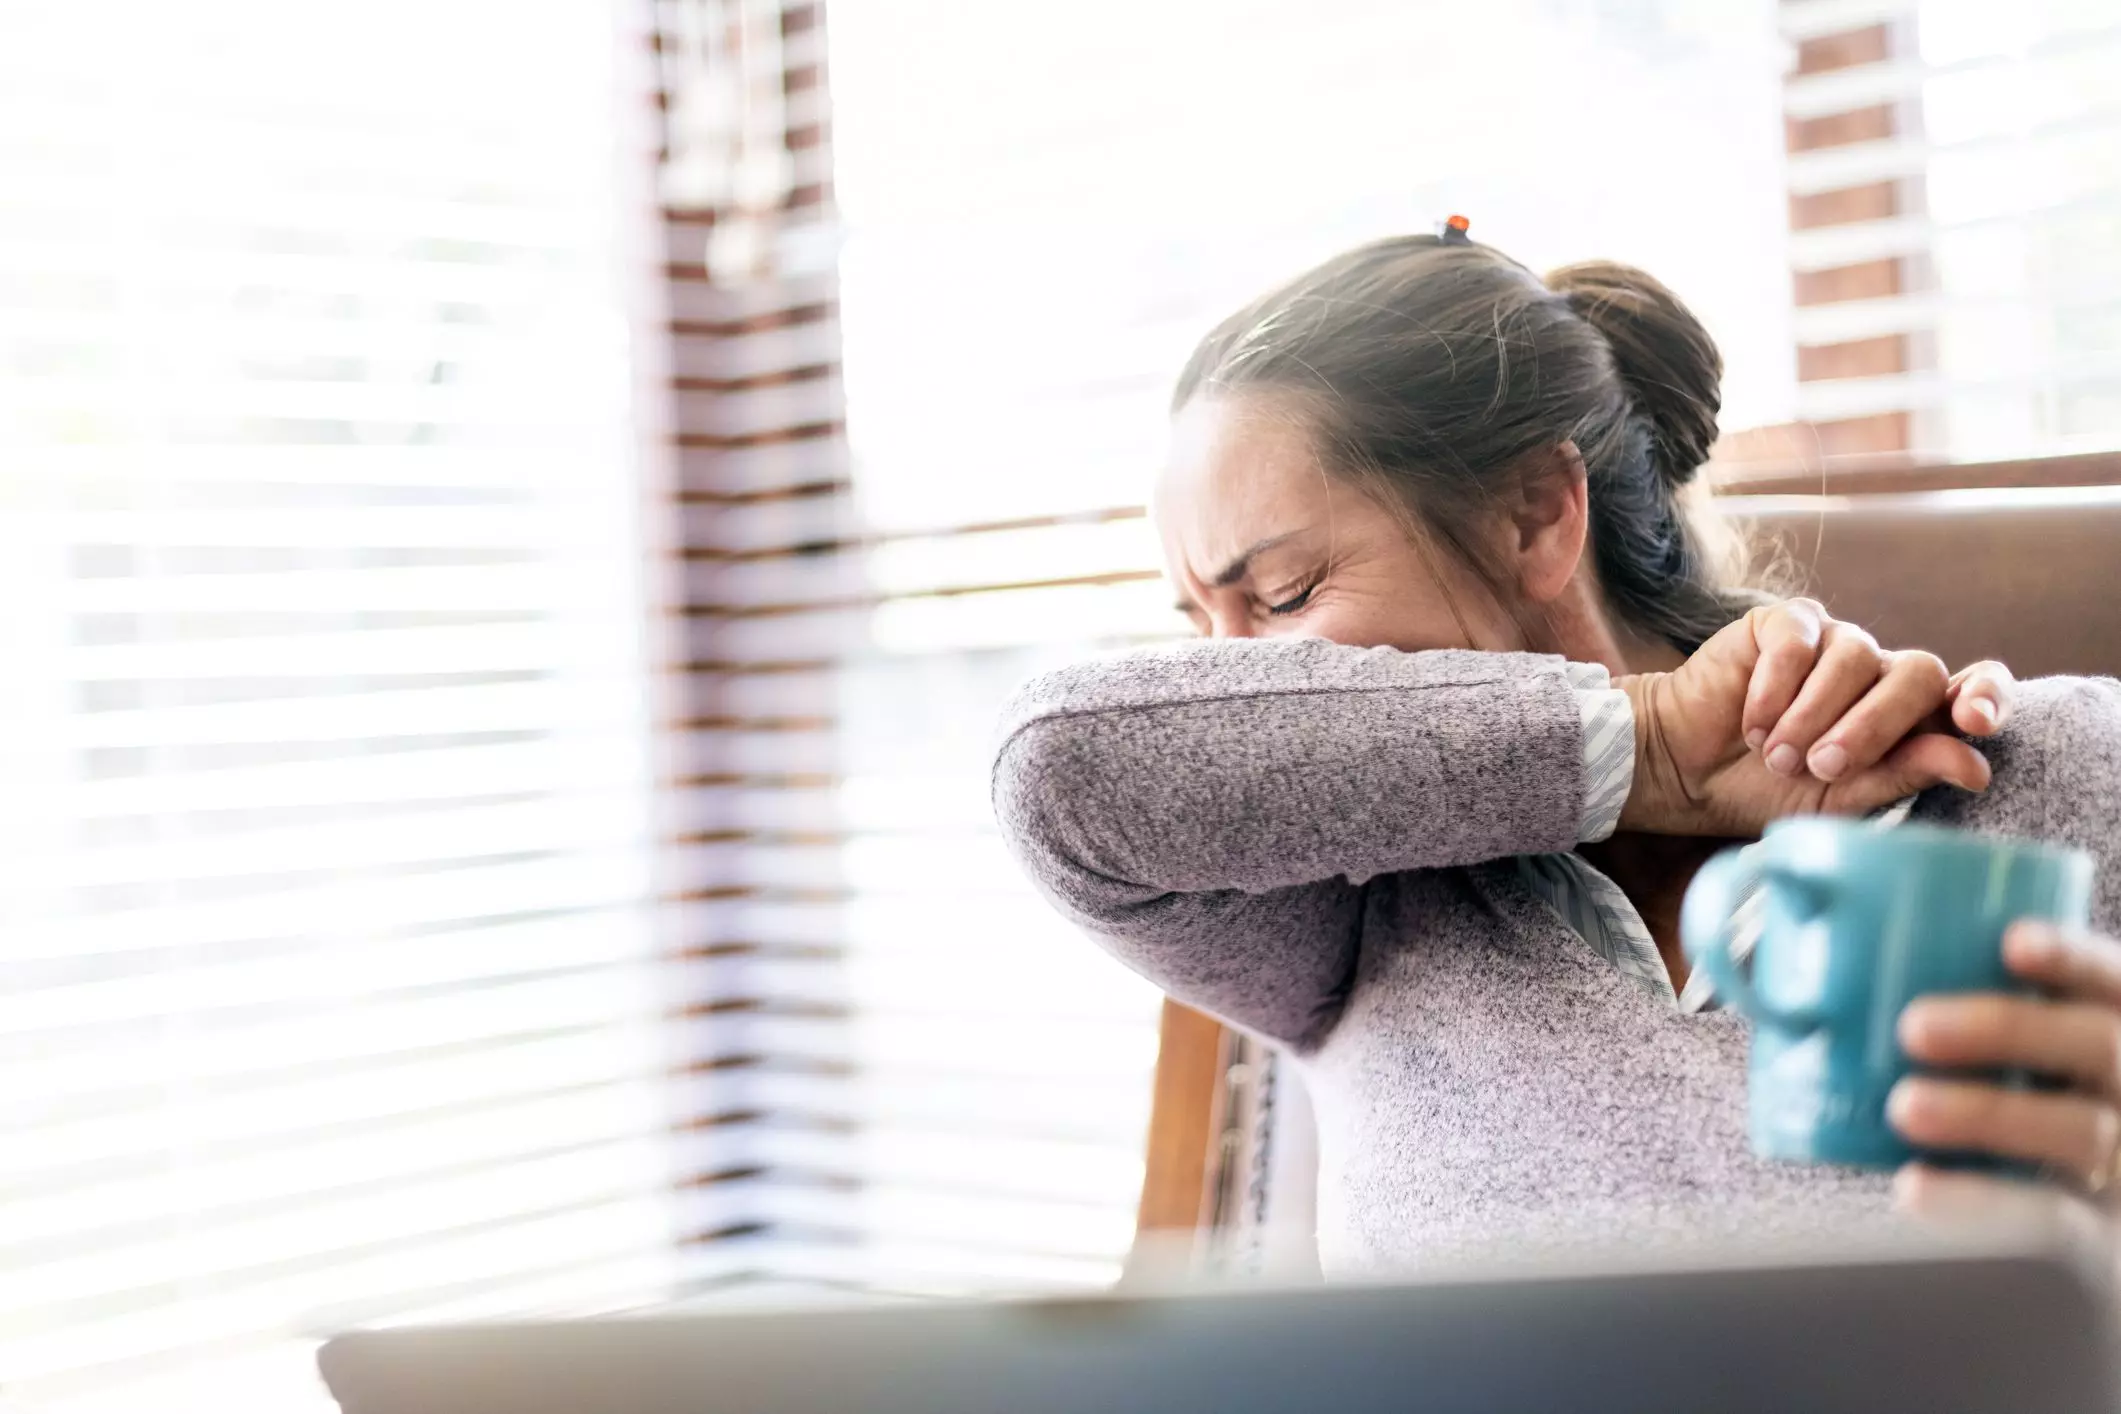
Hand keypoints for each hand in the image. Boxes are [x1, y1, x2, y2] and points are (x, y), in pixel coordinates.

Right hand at [1616, 599, 2010, 835]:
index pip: (1973, 687)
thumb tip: (1978, 766)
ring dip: (1813, 715)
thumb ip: (1903, 775)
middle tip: (1822, 768)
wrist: (1683, 771)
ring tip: (1776, 755)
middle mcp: (1877, 673)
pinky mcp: (1783, 624)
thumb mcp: (1838, 799)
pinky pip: (1801, 641)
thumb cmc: (1763, 790)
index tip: (1976, 722)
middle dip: (1874, 726)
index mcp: (1907, 718)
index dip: (1988, 695)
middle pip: (1918, 672)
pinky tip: (1751, 722)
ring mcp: (1831, 643)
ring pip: (1857, 657)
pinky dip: (1777, 688)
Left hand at [1890, 922, 2120, 1226]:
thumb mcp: (2024, 1061)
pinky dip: (1978, 1202)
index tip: (2011, 941)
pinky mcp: (2101, 1239)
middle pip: (2103, 1049)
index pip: (2117, 988)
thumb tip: (1809, 962)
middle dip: (2010, 1028)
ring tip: (1903, 1104)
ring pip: (2080, 1131)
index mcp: (2120, 1037)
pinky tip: (1914, 1187)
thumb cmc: (2025, 1120)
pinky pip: (2049, 1219)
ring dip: (1986, 1112)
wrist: (2079, 1236)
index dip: (2075, 960)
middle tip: (1913, 1026)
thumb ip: (1959, 1017)